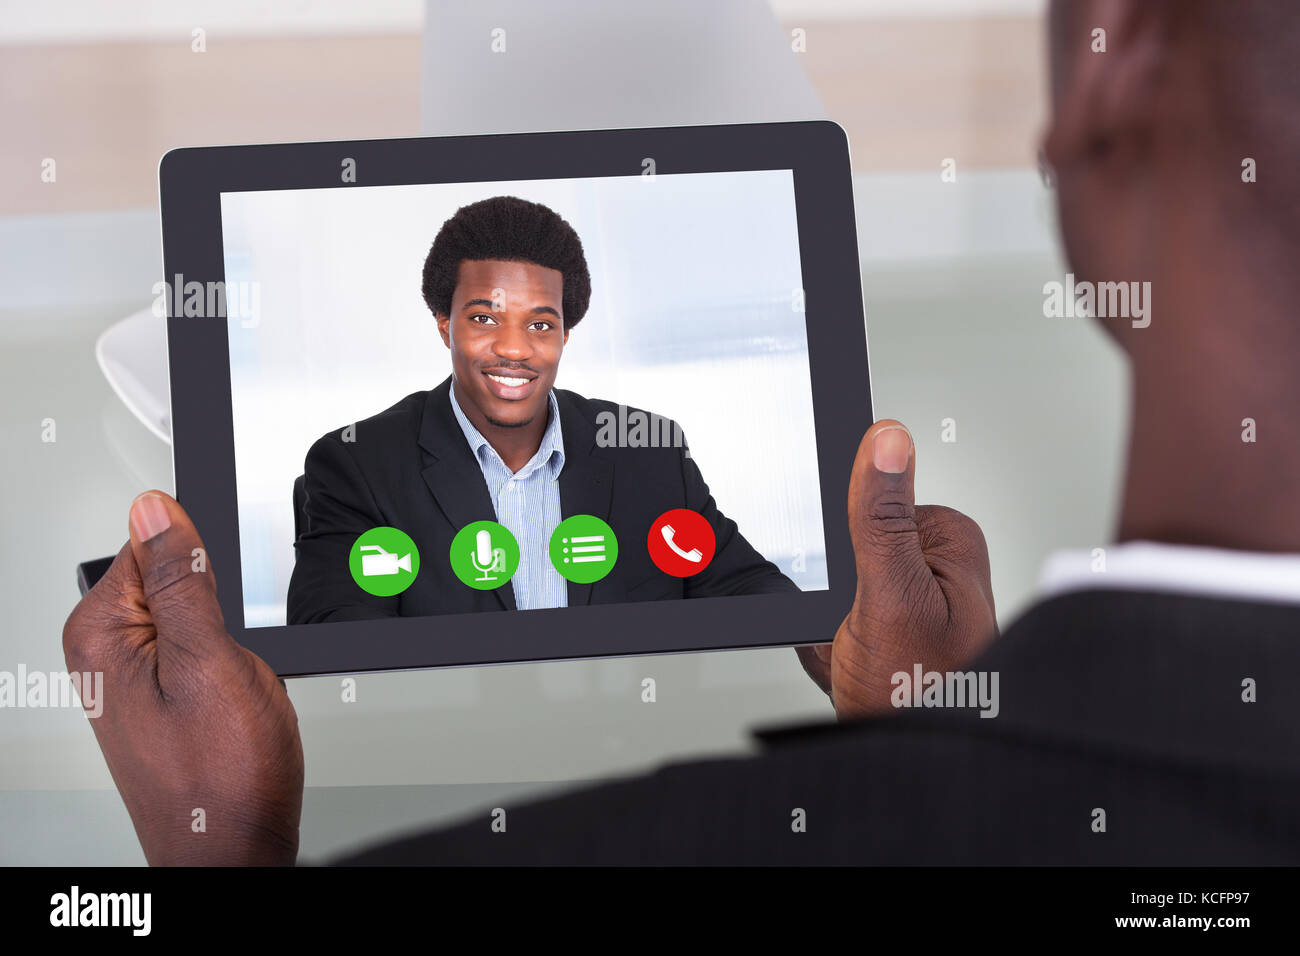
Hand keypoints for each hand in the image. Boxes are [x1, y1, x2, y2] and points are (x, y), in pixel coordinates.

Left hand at [62, 491, 302, 864]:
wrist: (233, 849)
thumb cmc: (217, 778)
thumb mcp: (209, 661)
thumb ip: (179, 579)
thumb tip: (154, 510)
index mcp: (101, 633)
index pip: (151, 543)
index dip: (204, 563)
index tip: (224, 604)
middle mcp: (107, 652)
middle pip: (177, 578)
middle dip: (224, 607)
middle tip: (232, 659)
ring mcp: (136, 676)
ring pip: (202, 615)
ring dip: (234, 640)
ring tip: (235, 688)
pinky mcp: (163, 696)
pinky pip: (206, 650)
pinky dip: (233, 664)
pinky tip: (237, 699)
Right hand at [797, 420, 997, 719]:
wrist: (921, 770)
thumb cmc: (926, 694)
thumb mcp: (893, 594)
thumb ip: (883, 517)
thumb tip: (887, 437)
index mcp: (948, 539)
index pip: (872, 504)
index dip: (844, 544)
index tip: (854, 581)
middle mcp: (934, 565)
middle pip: (845, 546)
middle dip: (830, 592)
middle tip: (856, 629)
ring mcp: (910, 603)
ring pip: (831, 589)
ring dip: (824, 626)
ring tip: (855, 656)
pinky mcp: (888, 634)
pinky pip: (829, 622)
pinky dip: (824, 647)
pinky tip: (847, 666)